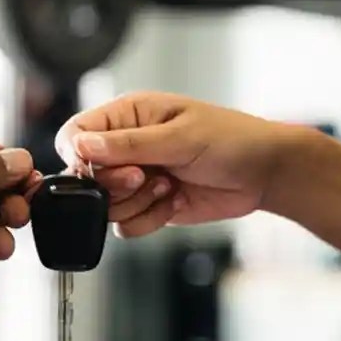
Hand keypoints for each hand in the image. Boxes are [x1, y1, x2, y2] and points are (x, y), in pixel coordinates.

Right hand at [54, 92, 299, 236]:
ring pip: (106, 205)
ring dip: (137, 202)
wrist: (264, 175)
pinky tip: (175, 202)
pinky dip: (149, 219)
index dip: (79, 155)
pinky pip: (126, 225)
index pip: (76, 133)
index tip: (100, 168)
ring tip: (169, 186)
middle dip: (116, 183)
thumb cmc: (231, 140)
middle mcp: (127, 146)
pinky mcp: (150, 205)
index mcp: (128, 115)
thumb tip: (81, 146)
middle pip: (86, 176)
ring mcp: (137, 178)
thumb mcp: (179, 137)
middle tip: (146, 176)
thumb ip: (128, 144)